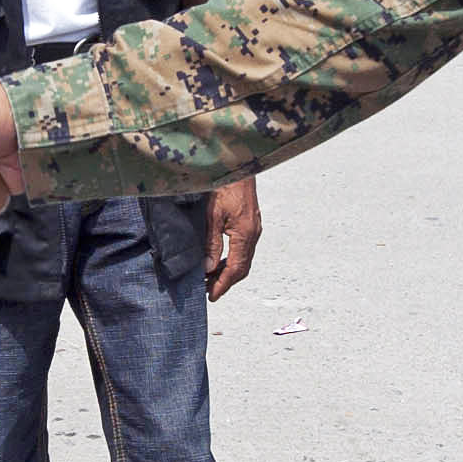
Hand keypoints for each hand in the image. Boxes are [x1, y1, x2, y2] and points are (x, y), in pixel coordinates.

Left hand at [204, 177, 260, 298]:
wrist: (238, 165)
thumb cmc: (225, 186)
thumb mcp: (213, 215)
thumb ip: (211, 242)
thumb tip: (209, 267)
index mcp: (245, 234)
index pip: (235, 269)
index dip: (223, 284)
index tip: (212, 296)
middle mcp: (254, 234)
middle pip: (242, 267)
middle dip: (226, 282)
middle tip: (209, 292)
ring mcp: (254, 228)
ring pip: (244, 259)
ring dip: (229, 271)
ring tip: (211, 279)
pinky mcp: (251, 223)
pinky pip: (244, 249)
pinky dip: (232, 260)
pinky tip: (220, 260)